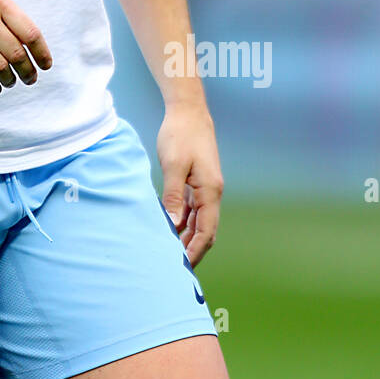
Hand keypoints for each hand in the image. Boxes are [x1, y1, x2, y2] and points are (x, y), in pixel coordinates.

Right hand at [0, 0, 52, 93]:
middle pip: (17, 53)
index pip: (30, 33)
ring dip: (10, 80)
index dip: (42, 53)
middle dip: (28, 71)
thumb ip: (8, 15)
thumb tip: (31, 46)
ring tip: (11, 82)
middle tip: (30, 79)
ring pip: (0, 67)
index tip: (46, 65)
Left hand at [156, 100, 223, 267]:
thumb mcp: (174, 166)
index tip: (182, 266)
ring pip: (197, 220)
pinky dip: (181, 220)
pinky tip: (168, 227)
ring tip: (168, 251)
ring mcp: (204, 188)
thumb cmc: (181, 135)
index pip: (207, 231)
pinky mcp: (195, 181)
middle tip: (174, 266)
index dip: (195, 250)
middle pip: (205, 230)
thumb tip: (172, 225)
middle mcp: (211, 193)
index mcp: (210, 191)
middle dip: (192, 248)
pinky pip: (190, 208)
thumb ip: (173, 196)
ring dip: (185, 236)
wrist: (188, 111)